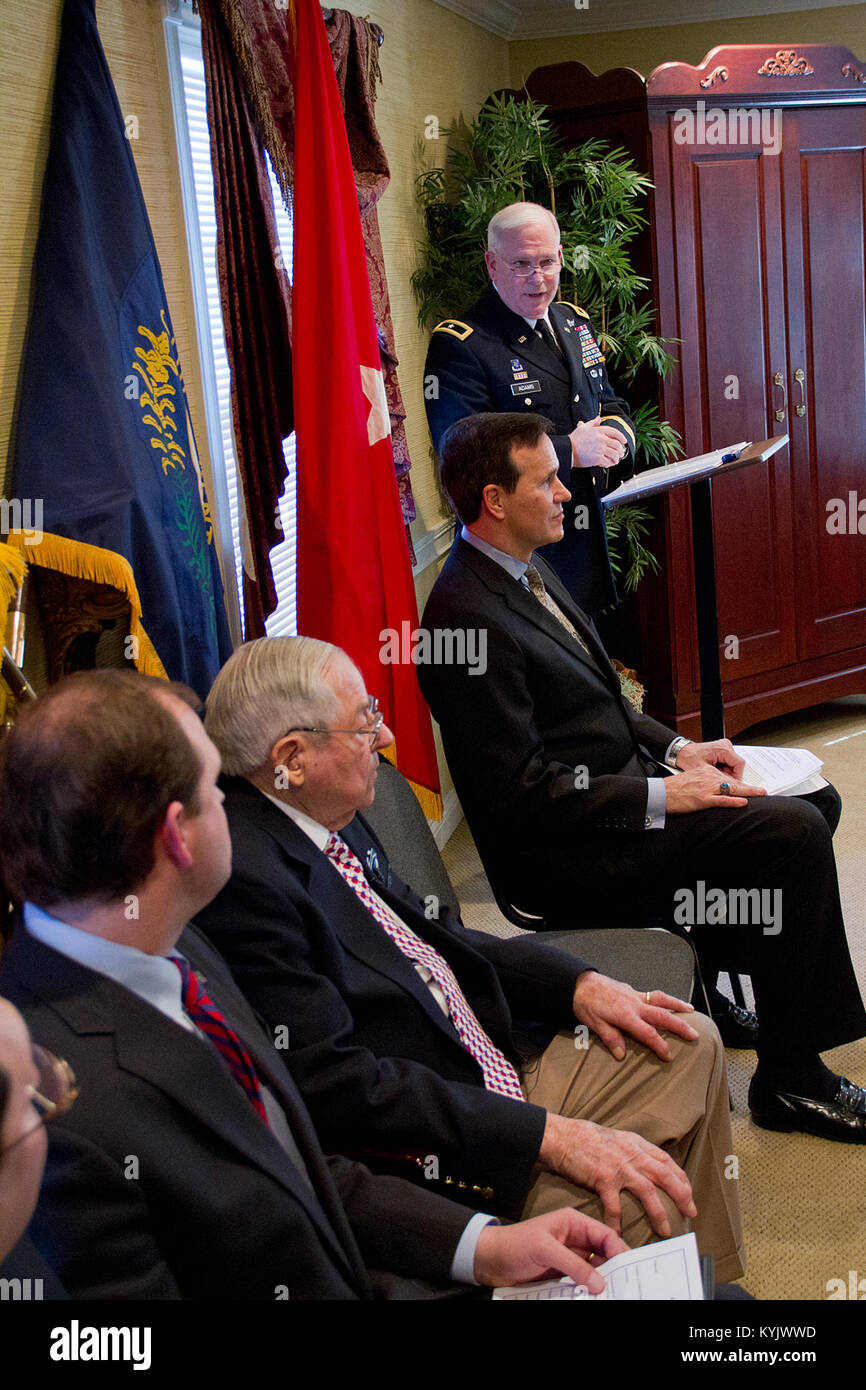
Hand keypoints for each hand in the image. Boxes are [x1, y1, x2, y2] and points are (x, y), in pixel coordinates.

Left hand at [473, 1208, 628, 1292]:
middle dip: (615, 1269)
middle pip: (604, 1254)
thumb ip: (573, 1265)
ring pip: (595, 1271)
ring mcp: (570, 1258)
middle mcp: (576, 1240)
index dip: (620, 1250)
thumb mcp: (545, 1250)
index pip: (605, 1235)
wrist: (490, 1260)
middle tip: (626, 1286)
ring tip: (615, 1294)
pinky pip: (583, 1283)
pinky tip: (596, 1298)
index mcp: (574, 1223)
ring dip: (603, 1283)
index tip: (631, 1269)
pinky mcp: (564, 1275)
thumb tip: (600, 1284)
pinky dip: (590, 1291)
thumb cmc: (514, 1245)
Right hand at [539, 1112, 695, 1237]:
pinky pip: (615, 1206)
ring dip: (659, 1213)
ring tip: (665, 1230)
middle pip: (666, 1176)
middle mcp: (632, 1154)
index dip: (681, 1178)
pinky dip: (617, 1222)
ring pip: (648, 1192)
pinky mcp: (603, 1179)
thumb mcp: (616, 1137)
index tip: (688, 1192)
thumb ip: (631, 1149)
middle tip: (690, 1212)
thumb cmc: (585, 1137)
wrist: (562, 1136)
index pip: (667, 1161)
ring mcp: (619, 1166)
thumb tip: (643, 1162)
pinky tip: (618, 1234)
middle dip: (682, 1195)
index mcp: (636, 1144)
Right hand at [569, 417, 626, 468]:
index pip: (615, 432)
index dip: (622, 437)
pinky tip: (608, 464)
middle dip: (620, 450)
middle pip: (617, 445)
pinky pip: (608, 462)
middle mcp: (601, 440)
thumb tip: (598, 418)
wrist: (567, 450)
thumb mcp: (583, 428)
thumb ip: (593, 423)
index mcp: (599, 431)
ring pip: (614, 454)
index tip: (624, 441)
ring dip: (616, 458)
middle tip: (620, 453)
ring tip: (615, 460)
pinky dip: (609, 464)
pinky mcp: (597, 459)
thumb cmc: (574, 440)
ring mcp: (600, 449)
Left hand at [572, 970, 696, 1061]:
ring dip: (677, 1005)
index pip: (649, 1033)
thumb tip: (621, 1055)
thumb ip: (610, 1038)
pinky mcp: (632, 990)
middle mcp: (634, 1005)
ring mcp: (635, 995)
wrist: (580, 983)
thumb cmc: (586, 1003)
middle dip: (680, 1026)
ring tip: (690, 1010)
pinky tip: (668, 1002)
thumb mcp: (594, 1025)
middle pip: (663, 1016)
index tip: (668, 1056)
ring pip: (661, 999)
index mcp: (626, 1016)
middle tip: (694, 1035)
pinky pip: (653, 994)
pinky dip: (664, 998)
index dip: (660, 1046)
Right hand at [664, 762, 764, 813]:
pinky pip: (722, 800)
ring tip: (759, 794)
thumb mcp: (692, 780)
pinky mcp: (703, 799)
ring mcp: (707, 789)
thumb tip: (717, 789)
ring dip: (747, 792)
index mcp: (706, 773)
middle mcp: (709, 778)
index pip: (727, 777)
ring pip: (731, 789)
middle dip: (749, 787)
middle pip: (733, 783)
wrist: (662, 793)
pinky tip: (743, 802)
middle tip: (762, 791)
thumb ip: (705, 783)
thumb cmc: (674, 789)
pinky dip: (733, 801)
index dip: (741, 783)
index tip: (750, 787)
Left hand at [675, 738, 744, 777]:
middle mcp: (725, 745)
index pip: (739, 764)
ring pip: (733, 764)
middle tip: (720, 780)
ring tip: (715, 775)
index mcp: (723, 748)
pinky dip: (724, 769)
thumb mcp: (705, 771)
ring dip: (727, 772)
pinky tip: (715, 771)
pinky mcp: (722, 750)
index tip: (732, 784)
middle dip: (730, 774)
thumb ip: (720, 778)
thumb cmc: (689, 758)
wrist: (682, 752)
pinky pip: (729, 762)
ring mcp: (724, 747)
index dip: (737, 776)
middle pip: (737, 764)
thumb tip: (731, 786)